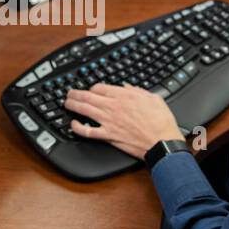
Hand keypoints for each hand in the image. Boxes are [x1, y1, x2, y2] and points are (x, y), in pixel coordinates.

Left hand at [63, 82, 184, 159]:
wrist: (161, 141)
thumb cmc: (160, 122)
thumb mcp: (154, 98)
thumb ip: (138, 91)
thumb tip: (128, 87)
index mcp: (124, 96)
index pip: (100, 88)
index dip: (92, 88)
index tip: (90, 90)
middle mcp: (113, 107)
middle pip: (88, 96)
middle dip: (76, 93)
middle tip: (70, 93)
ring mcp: (109, 121)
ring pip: (85, 110)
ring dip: (73, 105)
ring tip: (67, 103)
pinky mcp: (108, 135)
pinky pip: (88, 131)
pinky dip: (78, 128)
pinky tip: (73, 125)